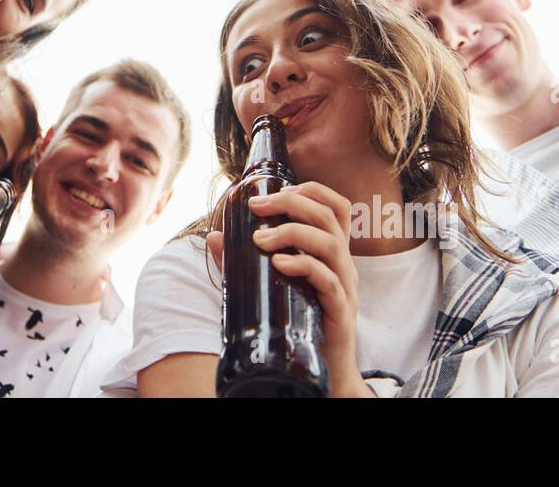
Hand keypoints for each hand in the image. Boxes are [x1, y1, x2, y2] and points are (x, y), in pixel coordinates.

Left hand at [212, 182, 372, 397]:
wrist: (321, 369)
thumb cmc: (296, 321)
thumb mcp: (271, 283)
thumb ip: (243, 261)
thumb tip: (213, 237)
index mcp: (331, 252)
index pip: (336, 207)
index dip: (310, 190)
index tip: (276, 192)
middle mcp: (343, 264)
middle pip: (330, 216)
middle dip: (292, 202)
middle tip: (257, 207)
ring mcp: (345, 287)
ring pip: (331, 244)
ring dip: (292, 233)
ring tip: (260, 240)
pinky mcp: (340, 312)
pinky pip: (329, 281)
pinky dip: (304, 266)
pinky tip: (279, 264)